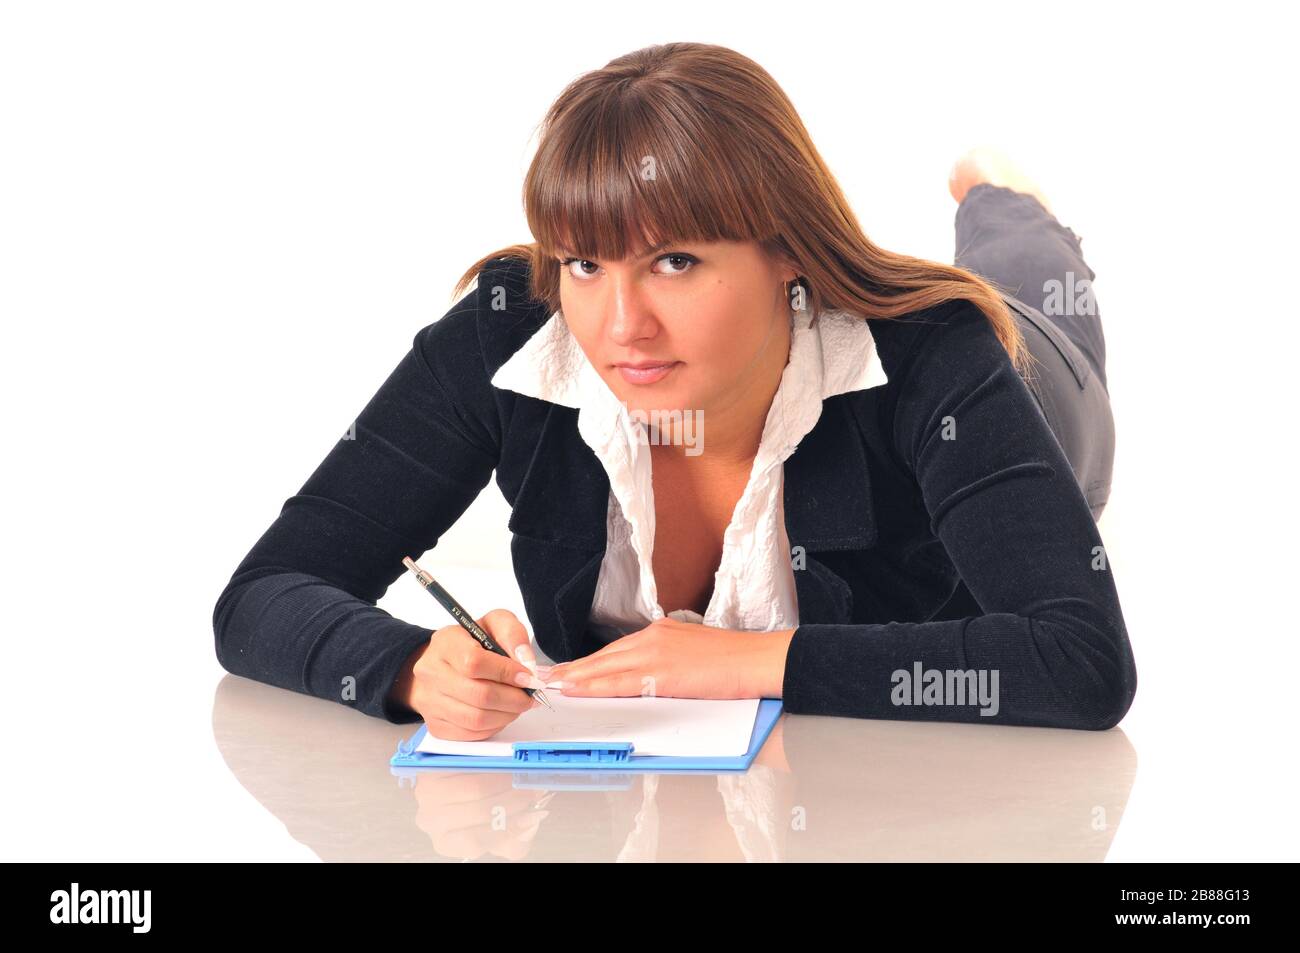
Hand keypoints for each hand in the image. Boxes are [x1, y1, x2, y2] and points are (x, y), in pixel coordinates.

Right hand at [391, 609, 548, 739]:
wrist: (444, 662)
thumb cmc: (473, 643)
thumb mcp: (495, 623)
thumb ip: (513, 635)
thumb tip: (527, 664)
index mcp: (445, 642)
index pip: (475, 662)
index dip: (507, 673)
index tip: (527, 677)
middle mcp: (430, 672)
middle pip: (478, 695)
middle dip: (513, 699)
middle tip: (529, 696)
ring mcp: (429, 701)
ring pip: (476, 719)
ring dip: (507, 715)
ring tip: (518, 705)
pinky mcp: (436, 725)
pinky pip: (471, 734)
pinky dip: (494, 727)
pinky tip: (501, 714)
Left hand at [546, 617, 794, 699]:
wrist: (757, 660)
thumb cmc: (734, 661)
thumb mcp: (693, 652)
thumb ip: (668, 660)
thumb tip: (650, 677)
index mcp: (661, 632)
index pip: (616, 649)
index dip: (590, 662)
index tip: (569, 669)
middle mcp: (653, 637)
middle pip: (604, 656)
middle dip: (574, 668)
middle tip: (548, 676)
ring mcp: (656, 653)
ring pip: (605, 667)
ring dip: (576, 678)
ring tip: (553, 685)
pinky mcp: (662, 672)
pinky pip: (620, 681)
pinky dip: (595, 686)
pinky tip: (577, 691)